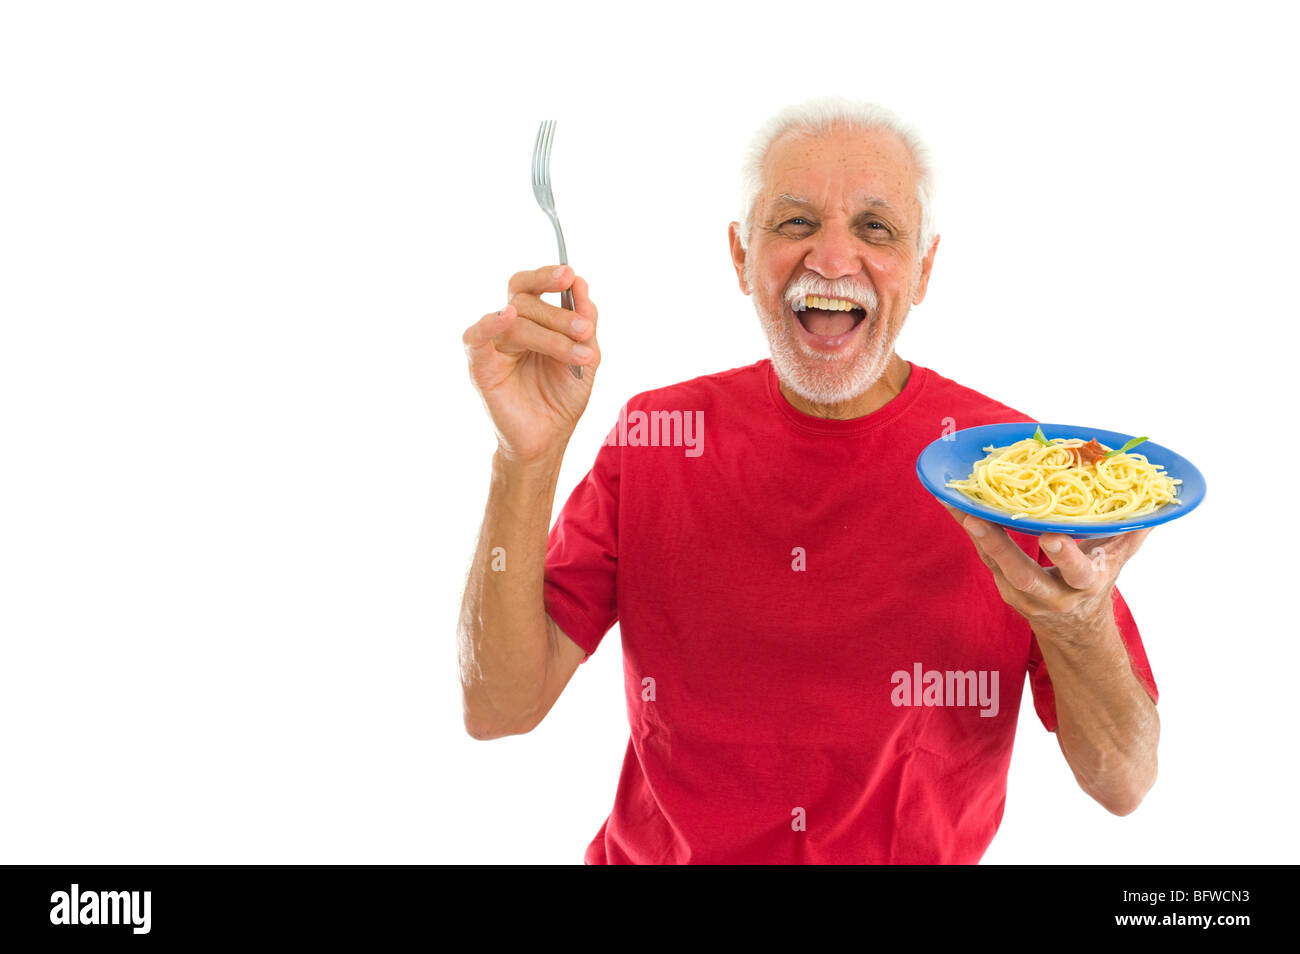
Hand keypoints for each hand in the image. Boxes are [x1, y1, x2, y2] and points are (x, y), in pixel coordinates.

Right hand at [462, 265, 599, 462]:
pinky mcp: (480, 367)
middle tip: (584, 330)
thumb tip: (580, 283)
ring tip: (579, 356)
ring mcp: (494, 347)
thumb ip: (585, 320)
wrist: (549, 438)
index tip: (569, 275)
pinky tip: (505, 316)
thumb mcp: (587, 355)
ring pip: (515, 321)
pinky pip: (475, 338)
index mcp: (532, 321)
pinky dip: (488, 324)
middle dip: (558, 314)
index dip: (548, 276)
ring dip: (551, 336)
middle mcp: (509, 329)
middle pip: (525, 300)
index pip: (532, 287)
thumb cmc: (562, 398)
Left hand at [939, 503, 1151, 643]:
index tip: (1051, 535)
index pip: (1076, 572)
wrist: (1073, 630)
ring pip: (993, 563)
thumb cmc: (1096, 586)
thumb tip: (1157, 505)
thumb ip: (1130, 535)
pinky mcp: (1002, 585)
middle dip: (998, 547)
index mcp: (1083, 586)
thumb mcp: (1116, 564)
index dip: (1064, 556)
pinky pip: (983, 555)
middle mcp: (1050, 595)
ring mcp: (1021, 593)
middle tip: (977, 518)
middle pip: (1020, 574)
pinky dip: (969, 528)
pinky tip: (954, 502)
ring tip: (955, 500)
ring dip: (973, 532)